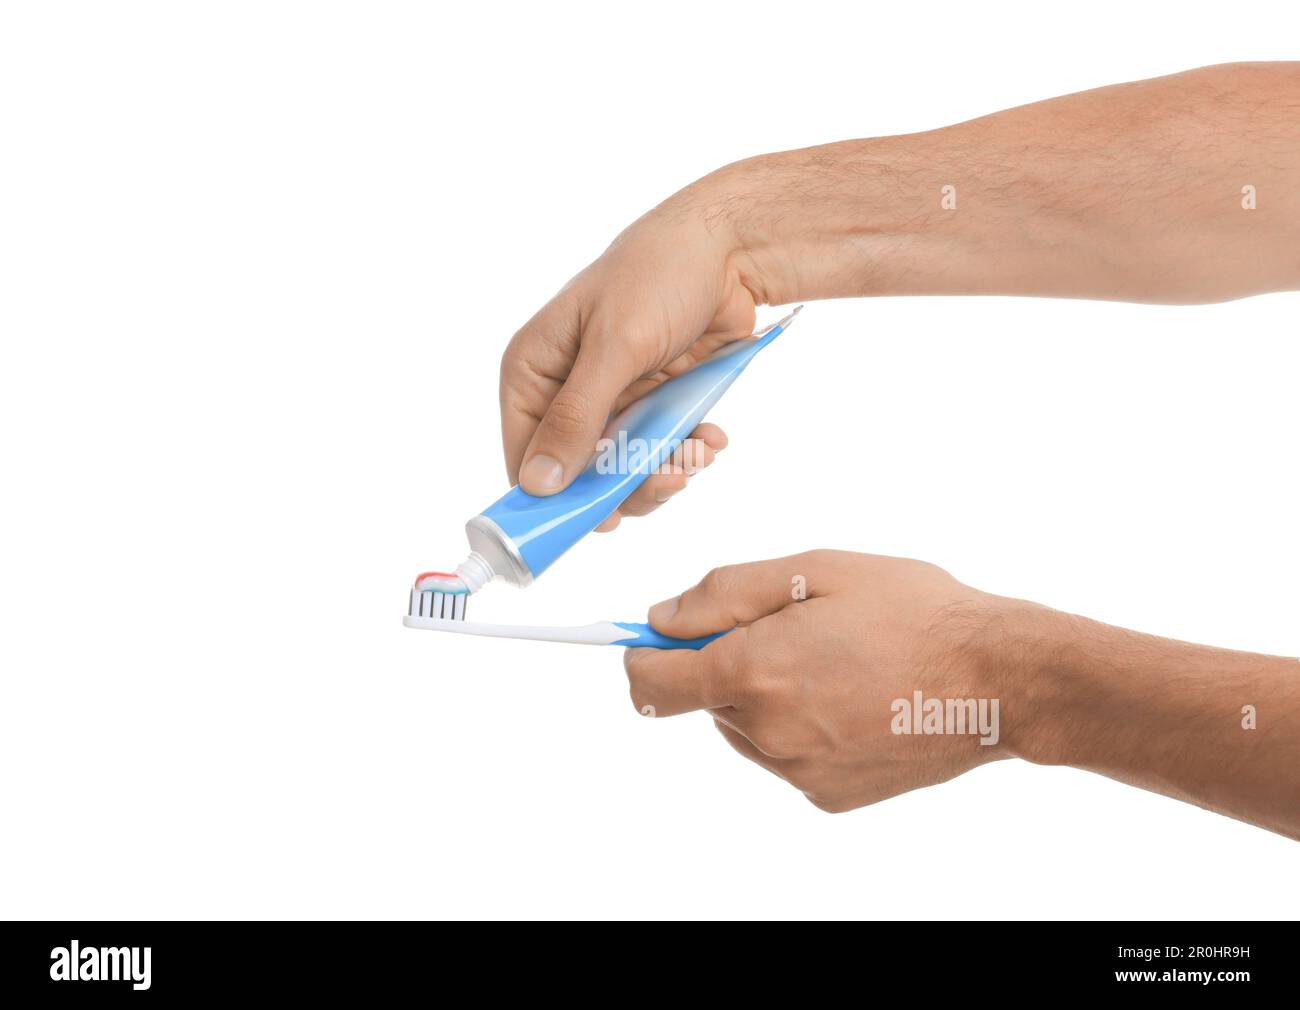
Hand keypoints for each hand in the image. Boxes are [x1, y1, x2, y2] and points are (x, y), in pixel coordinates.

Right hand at [499, 190, 762, 529]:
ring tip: (697, 454)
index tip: (596, 521)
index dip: (553, 497)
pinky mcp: (652, 403)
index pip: (525, 456)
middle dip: (625, 484)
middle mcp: (565, 390)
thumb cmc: (658, 274)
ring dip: (663, 471)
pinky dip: (686, 453)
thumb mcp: (615, 346)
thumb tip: (538, 484)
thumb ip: (578, 417)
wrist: (728, 248)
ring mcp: (612, 400)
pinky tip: (711, 438)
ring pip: (624, 470)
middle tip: (667, 480)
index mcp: (534, 370)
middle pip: (579, 473)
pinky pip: (660, 451)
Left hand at [623, 550, 1018, 811]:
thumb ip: (723, 595)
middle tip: (790, 629)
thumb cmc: (913, 611)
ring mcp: (798, 773)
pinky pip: (785, 755)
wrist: (998, 679)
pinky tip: (851, 698)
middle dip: (723, 663)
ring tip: (833, 662)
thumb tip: (659, 619)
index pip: (652, 684)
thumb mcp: (814, 572)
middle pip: (702, 701)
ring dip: (762, 695)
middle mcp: (767, 733)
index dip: (642, 656)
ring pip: (743, 728)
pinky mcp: (828, 796)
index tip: (657, 638)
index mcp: (755, 673)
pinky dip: (798, 726)